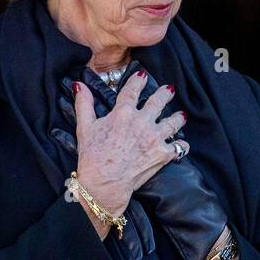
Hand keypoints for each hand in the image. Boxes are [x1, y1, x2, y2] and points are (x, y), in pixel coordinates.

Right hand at [72, 71, 188, 225]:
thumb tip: (79, 85)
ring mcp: (155, 137)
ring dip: (178, 117)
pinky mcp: (163, 154)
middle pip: (158, 101)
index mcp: (123, 113)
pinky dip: (181, 145)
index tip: (142, 75)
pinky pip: (179, 147)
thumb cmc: (92, 157)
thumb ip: (84, 104)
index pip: (133, 90)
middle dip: (165, 94)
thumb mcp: (84, 127)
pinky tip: (181, 143)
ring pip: (173, 122)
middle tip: (169, 90)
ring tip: (181, 115)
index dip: (138, 80)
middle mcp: (142, 121)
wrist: (104, 184)